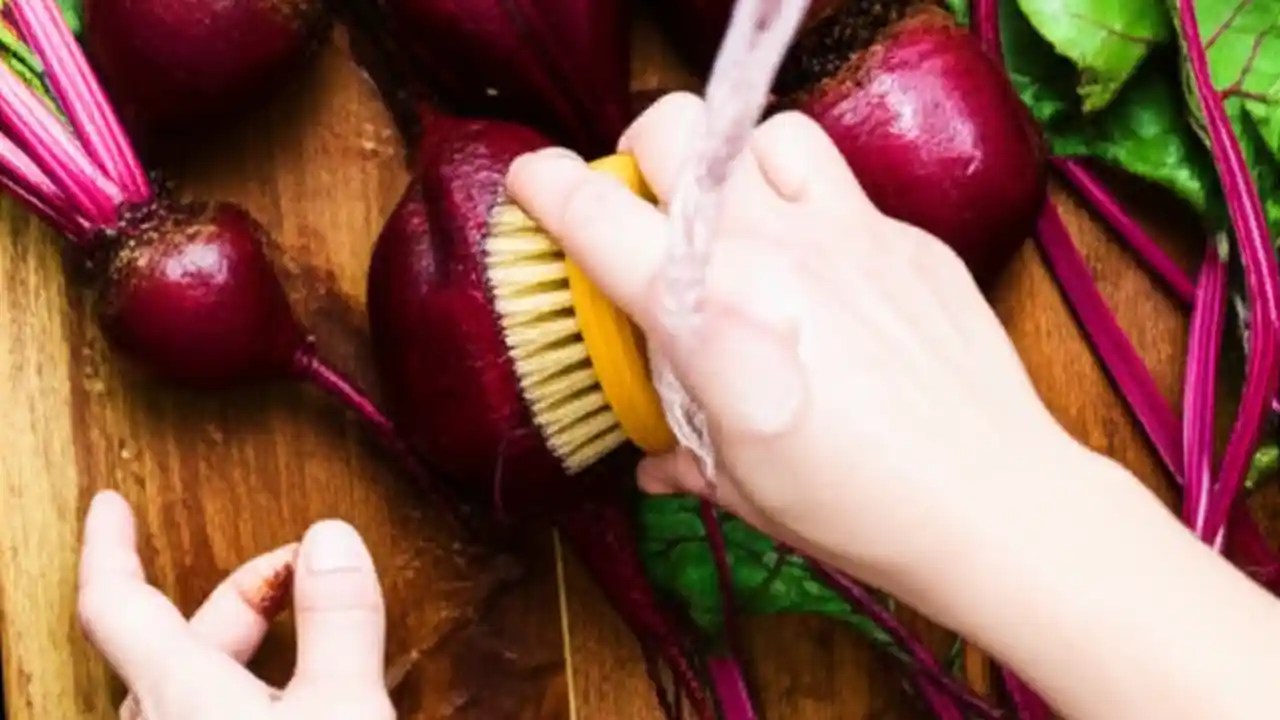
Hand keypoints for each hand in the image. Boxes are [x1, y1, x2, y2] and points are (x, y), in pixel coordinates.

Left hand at [77, 490, 394, 719]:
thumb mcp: (343, 708)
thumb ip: (338, 623)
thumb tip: (332, 538)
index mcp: (178, 690)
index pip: (116, 604)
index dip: (109, 547)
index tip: (111, 504)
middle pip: (176, 640)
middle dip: (240, 591)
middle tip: (301, 565)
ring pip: (193, 682)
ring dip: (247, 643)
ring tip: (307, 625)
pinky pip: (209, 713)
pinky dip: (248, 686)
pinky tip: (296, 697)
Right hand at [506, 92, 1092, 587]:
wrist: (993, 502)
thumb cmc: (859, 509)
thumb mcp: (745, 487)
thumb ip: (684, 453)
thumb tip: (655, 459)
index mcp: (710, 315)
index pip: (600, 218)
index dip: (547, 186)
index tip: (534, 182)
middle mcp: (772, 251)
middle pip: (674, 133)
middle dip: (640, 157)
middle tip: (648, 211)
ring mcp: (846, 232)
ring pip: (763, 133)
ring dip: (730, 163)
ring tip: (737, 217)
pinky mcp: (905, 237)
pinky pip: (838, 181)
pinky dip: (807, 201)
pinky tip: (821, 265)